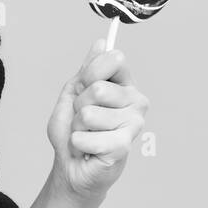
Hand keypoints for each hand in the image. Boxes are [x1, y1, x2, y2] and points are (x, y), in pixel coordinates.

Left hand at [46, 38, 150, 201]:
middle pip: (97, 89)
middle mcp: (136, 102)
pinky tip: (88, 149)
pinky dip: (78, 144)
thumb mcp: (74, 93)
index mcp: (125, 85)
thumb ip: (88, 69)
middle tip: (82, 119)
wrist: (71, 165)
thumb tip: (102, 42)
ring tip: (86, 134)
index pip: (113, 60)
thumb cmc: (74, 129)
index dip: (88, 74)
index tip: (83, 88)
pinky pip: (86, 138)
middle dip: (78, 105)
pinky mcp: (123, 146)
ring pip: (88, 115)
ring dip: (77, 127)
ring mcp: (133, 124)